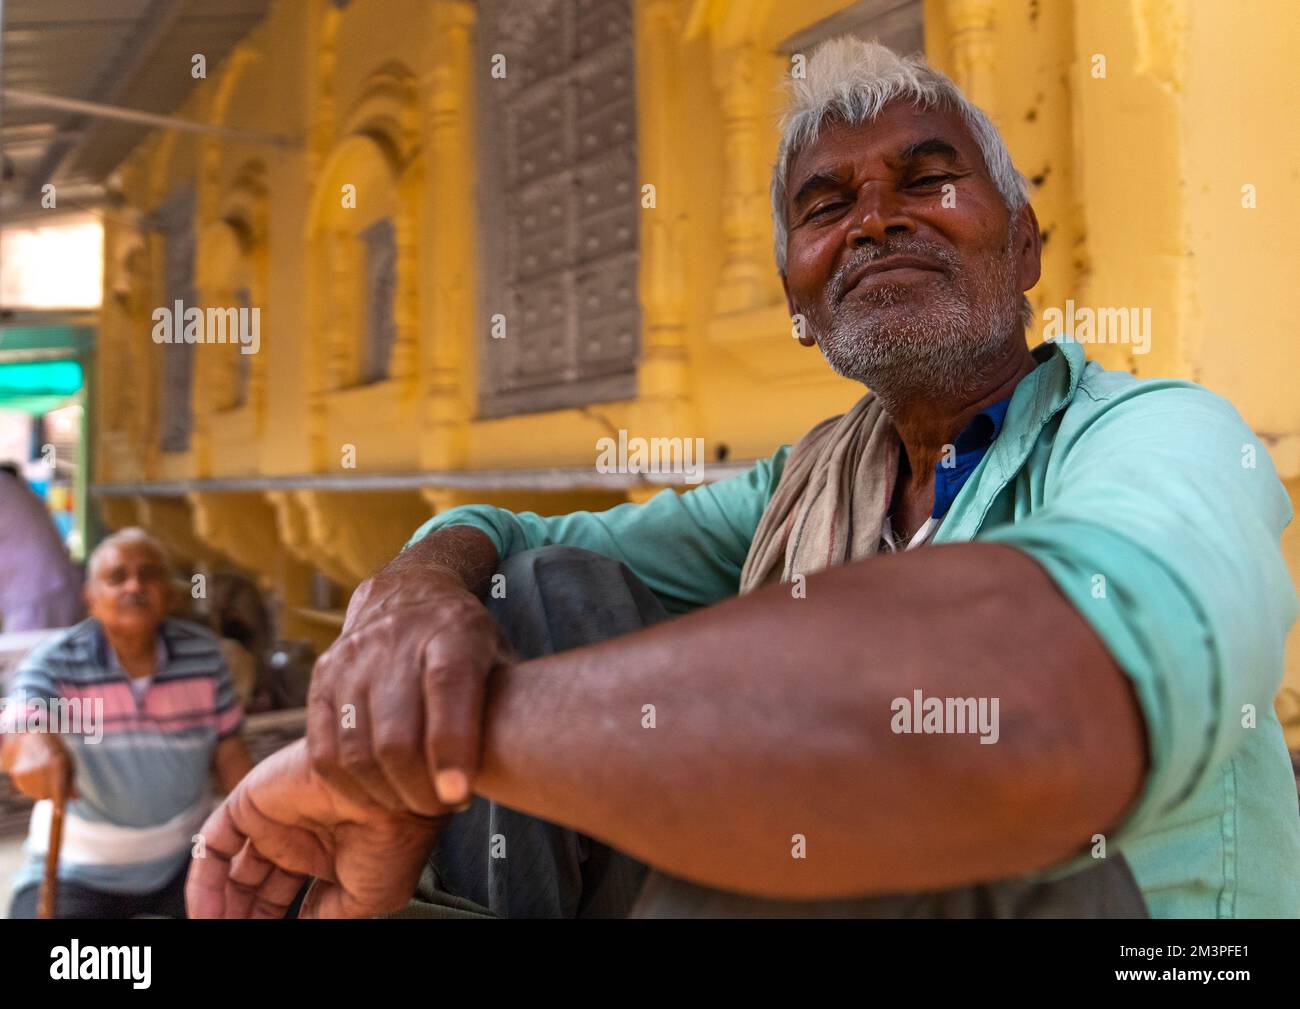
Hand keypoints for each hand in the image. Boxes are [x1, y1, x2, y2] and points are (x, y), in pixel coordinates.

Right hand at [1, 734, 73, 801]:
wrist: (31, 736)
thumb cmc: (56, 751)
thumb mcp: (69, 763)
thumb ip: (71, 783)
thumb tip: (78, 799)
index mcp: (59, 763)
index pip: (59, 786)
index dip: (59, 801)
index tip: (59, 813)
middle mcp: (42, 768)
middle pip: (47, 796)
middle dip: (52, 792)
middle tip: (53, 776)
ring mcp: (28, 772)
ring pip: (37, 794)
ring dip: (41, 789)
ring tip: (42, 771)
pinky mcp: (17, 774)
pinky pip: (27, 790)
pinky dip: (31, 786)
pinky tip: (33, 771)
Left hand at [186, 738, 443, 918]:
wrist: (388, 789)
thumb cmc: (393, 838)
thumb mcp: (366, 898)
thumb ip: (327, 915)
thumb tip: (302, 930)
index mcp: (327, 857)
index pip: (286, 897)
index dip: (272, 922)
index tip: (267, 940)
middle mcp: (297, 838)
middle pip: (254, 886)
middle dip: (243, 917)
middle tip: (234, 938)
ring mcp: (273, 820)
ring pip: (230, 869)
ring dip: (218, 906)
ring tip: (216, 929)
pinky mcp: (250, 803)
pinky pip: (213, 845)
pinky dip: (202, 881)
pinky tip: (207, 913)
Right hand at [307, 567, 511, 814]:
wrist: (406, 593)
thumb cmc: (465, 641)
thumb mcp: (498, 654)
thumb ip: (507, 701)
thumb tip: (527, 763)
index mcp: (453, 632)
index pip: (447, 689)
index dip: (452, 748)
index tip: (458, 795)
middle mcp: (396, 642)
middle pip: (396, 735)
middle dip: (420, 790)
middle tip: (444, 805)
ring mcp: (353, 660)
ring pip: (357, 751)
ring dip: (388, 794)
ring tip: (416, 802)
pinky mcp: (322, 679)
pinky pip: (325, 752)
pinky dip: (351, 787)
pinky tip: (379, 794)